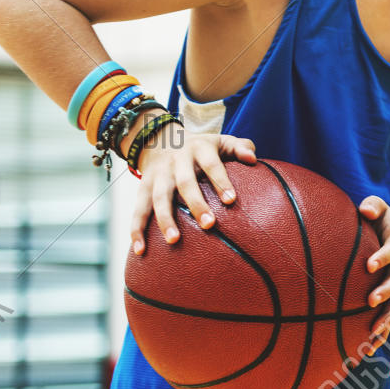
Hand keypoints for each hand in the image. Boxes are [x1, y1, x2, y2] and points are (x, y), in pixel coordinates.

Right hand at [128, 115, 255, 254]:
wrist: (161, 138)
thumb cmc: (202, 147)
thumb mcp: (221, 140)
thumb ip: (240, 147)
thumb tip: (252, 158)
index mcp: (199, 149)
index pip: (211, 164)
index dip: (220, 181)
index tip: (231, 200)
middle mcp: (176, 161)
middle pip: (185, 183)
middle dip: (196, 203)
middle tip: (209, 224)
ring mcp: (157, 175)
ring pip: (159, 198)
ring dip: (165, 219)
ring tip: (174, 241)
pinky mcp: (142, 187)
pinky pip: (138, 209)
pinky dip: (136, 229)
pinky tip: (140, 250)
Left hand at [359, 196, 389, 356]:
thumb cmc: (378, 222)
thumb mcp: (380, 208)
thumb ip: (374, 205)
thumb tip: (365, 209)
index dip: (384, 257)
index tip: (369, 265)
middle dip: (386, 291)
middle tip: (370, 300)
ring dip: (387, 318)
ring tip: (372, 333)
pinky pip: (389, 318)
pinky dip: (381, 334)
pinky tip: (368, 351)